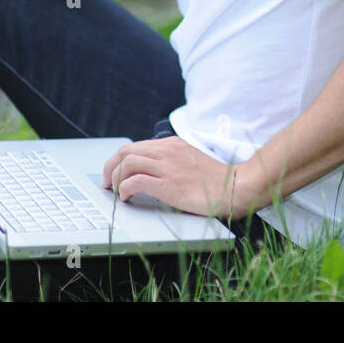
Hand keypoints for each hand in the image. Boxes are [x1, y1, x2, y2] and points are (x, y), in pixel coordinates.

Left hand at [102, 137, 242, 219]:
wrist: (236, 186)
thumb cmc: (217, 180)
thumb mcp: (191, 161)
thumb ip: (173, 161)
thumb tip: (154, 172)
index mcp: (172, 144)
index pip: (135, 146)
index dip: (119, 160)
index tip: (114, 172)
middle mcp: (167, 152)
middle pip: (125, 151)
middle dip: (110, 167)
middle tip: (107, 183)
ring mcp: (167, 167)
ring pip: (127, 164)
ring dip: (115, 179)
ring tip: (115, 192)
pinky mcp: (168, 184)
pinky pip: (136, 181)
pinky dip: (125, 189)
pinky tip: (127, 198)